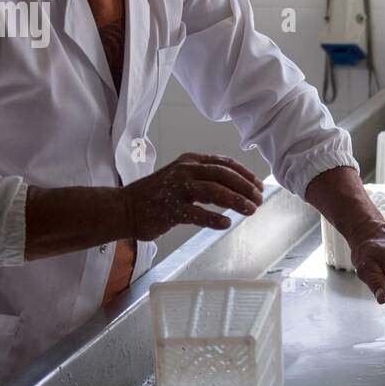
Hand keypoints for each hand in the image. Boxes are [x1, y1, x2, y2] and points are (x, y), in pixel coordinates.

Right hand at [121, 152, 264, 240]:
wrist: (125, 207)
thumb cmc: (157, 195)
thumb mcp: (182, 177)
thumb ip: (206, 178)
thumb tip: (237, 188)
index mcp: (190, 161)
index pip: (225, 164)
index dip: (245, 175)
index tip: (259, 186)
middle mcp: (185, 171)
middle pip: (223, 175)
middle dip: (245, 188)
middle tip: (259, 200)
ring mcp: (176, 189)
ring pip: (214, 191)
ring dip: (236, 201)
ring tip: (250, 211)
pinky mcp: (169, 209)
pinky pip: (196, 213)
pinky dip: (213, 219)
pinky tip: (225, 224)